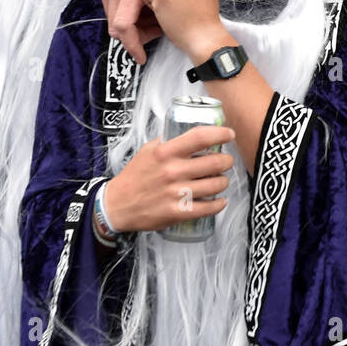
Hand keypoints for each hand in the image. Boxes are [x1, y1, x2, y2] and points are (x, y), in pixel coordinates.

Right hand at [102, 125, 234, 233]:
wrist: (117, 205)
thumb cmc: (135, 175)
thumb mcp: (148, 151)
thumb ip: (170, 142)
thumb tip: (194, 134)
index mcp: (165, 152)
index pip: (200, 137)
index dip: (220, 133)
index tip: (229, 135)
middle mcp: (172, 171)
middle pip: (215, 162)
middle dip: (226, 161)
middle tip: (226, 161)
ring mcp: (175, 193)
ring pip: (216, 185)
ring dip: (223, 182)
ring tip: (220, 180)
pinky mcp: (177, 212)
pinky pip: (208, 208)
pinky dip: (219, 204)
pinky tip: (220, 200)